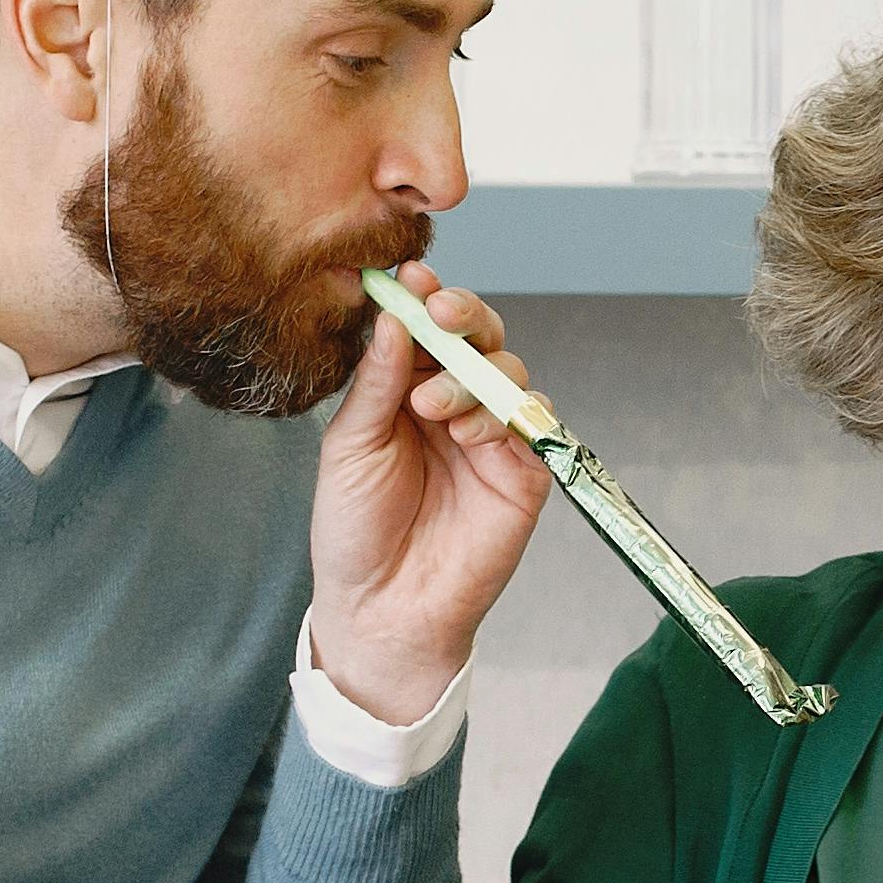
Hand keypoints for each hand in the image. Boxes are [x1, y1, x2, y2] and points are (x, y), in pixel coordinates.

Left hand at [309, 260, 556, 726]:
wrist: (382, 608)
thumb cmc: (355, 530)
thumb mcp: (350, 446)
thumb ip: (377, 382)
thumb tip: (393, 316)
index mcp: (406, 392)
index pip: (426, 329)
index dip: (424, 297)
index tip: (412, 275)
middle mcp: (453, 405)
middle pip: (477, 336)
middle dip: (463, 313)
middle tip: (440, 309)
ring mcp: (492, 437)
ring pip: (506, 370)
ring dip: (471, 373)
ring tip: (431, 407)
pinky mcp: (523, 473)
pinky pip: (532, 420)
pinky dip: (502, 413)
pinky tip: (467, 431)